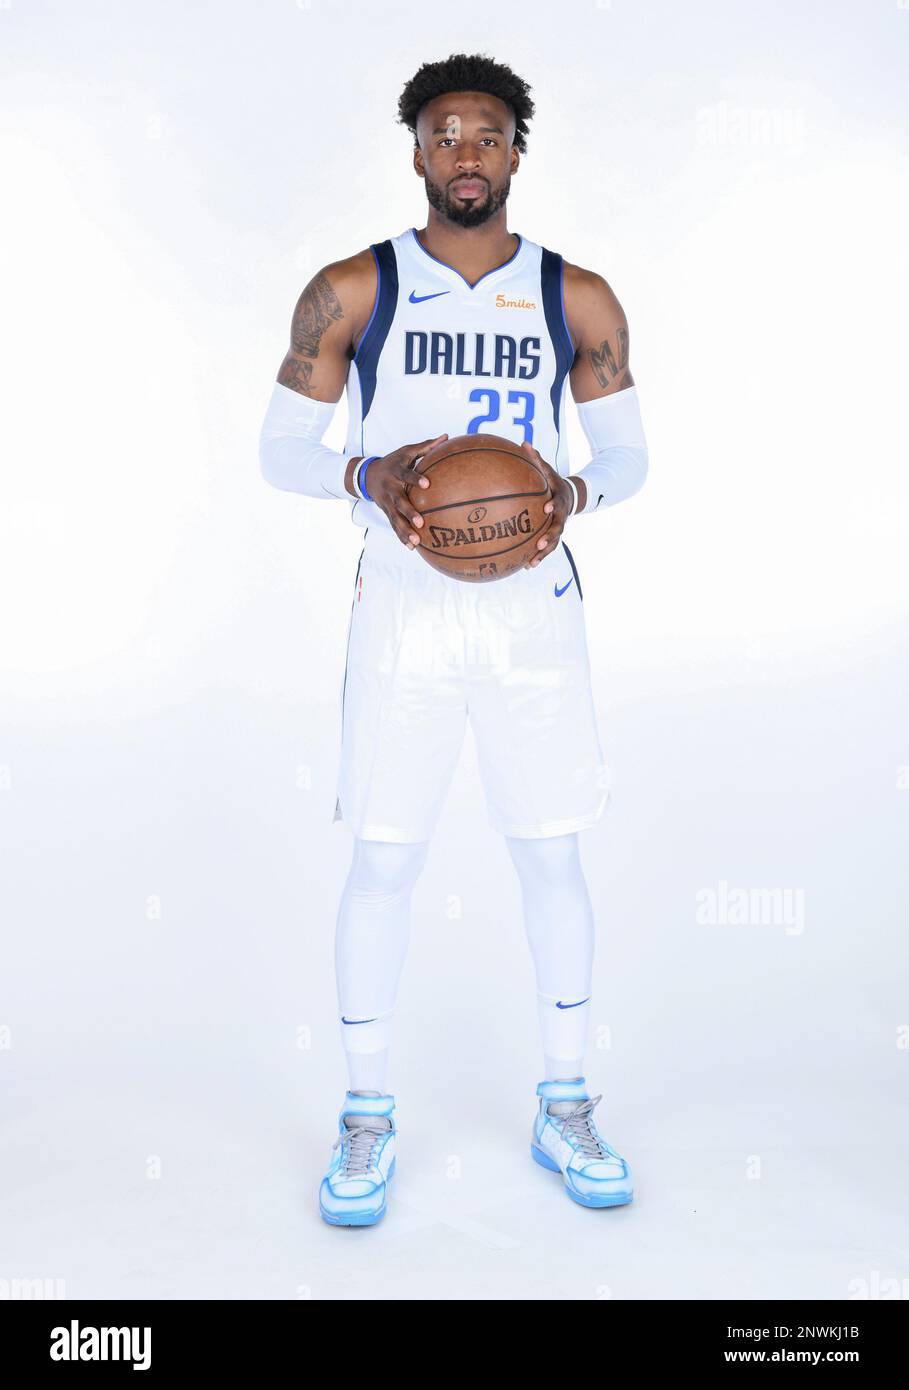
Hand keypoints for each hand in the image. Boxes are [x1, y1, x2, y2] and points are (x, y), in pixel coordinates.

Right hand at [363, 435, 447, 546]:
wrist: (367, 475)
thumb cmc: (393, 462)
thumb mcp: (406, 452)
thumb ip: (425, 446)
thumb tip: (446, 437)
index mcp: (396, 472)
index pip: (406, 474)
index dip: (415, 479)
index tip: (427, 484)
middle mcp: (390, 488)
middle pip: (399, 502)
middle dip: (408, 512)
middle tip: (420, 521)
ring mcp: (386, 503)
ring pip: (395, 519)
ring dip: (405, 531)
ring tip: (416, 542)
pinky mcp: (386, 513)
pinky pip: (394, 526)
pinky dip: (402, 537)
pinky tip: (412, 548)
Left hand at [519, 441, 576, 567]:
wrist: (569, 497)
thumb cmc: (553, 483)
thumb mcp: (548, 470)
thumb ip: (536, 459)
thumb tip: (524, 442)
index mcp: (558, 500)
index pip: (557, 502)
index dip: (553, 505)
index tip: (545, 507)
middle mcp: (560, 517)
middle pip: (557, 529)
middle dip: (549, 537)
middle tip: (539, 543)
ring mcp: (558, 528)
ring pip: (552, 544)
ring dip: (543, 554)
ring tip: (532, 563)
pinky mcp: (552, 537)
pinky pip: (546, 549)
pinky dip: (538, 557)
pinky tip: (527, 566)